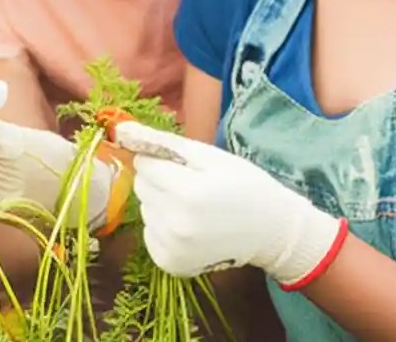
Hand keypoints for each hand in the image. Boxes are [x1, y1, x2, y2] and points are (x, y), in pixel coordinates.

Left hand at [112, 121, 346, 286]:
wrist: (272, 229)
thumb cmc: (243, 185)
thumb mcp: (210, 156)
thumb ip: (164, 143)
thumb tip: (123, 130)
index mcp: (187, 192)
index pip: (144, 164)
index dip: (162, 160)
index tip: (184, 166)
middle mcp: (176, 224)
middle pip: (141, 187)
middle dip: (160, 181)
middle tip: (192, 186)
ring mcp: (173, 248)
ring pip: (145, 210)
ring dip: (162, 204)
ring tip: (195, 208)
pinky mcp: (171, 264)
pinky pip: (149, 234)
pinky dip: (163, 228)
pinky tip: (190, 227)